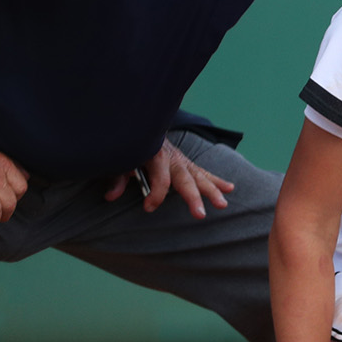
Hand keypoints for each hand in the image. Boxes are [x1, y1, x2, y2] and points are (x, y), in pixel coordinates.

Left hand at [104, 138, 233, 217]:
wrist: (140, 126)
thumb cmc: (130, 147)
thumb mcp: (119, 161)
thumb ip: (117, 178)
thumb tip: (111, 196)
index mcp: (155, 155)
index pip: (160, 179)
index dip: (155, 195)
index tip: (148, 207)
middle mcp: (173, 158)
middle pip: (185, 179)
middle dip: (193, 197)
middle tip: (200, 215)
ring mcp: (182, 160)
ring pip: (199, 176)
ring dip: (212, 191)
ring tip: (223, 204)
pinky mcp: (187, 163)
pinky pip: (203, 172)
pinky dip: (216, 180)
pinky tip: (230, 188)